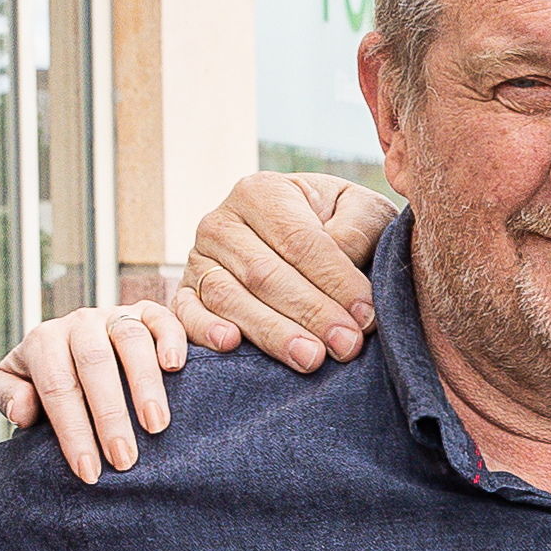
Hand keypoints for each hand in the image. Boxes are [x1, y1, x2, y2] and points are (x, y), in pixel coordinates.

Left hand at [0, 298, 200, 479]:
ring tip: (155, 426)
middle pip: (94, 362)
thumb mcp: (17, 385)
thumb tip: (23, 411)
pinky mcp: (146, 311)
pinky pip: (162, 318)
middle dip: (109, 415)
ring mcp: (114, 314)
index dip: (73, 430)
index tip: (88, 470)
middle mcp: (79, 323)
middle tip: (124, 459)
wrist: (74, 344)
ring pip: (130, 339)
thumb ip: (8, 396)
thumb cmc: (50, 379)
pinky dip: (171, 340)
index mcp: (44, 341)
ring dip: (144, 384)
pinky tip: (175, 368)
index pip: (57, 386)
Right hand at [186, 170, 396, 372]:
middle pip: (265, 274)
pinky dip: (204, 329)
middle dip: (310, 314)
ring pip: (230, 297)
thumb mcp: (361, 211)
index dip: (334, 281)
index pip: (299, 241)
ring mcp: (198, 259)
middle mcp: (221, 222)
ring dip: (271, 332)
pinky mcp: (185, 293)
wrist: (307, 237)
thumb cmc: (342, 225)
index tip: (365, 315)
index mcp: (262, 191)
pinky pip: (186, 313)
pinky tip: (231, 344)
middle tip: (346, 346)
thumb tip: (340, 258)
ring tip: (310, 358)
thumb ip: (356, 229)